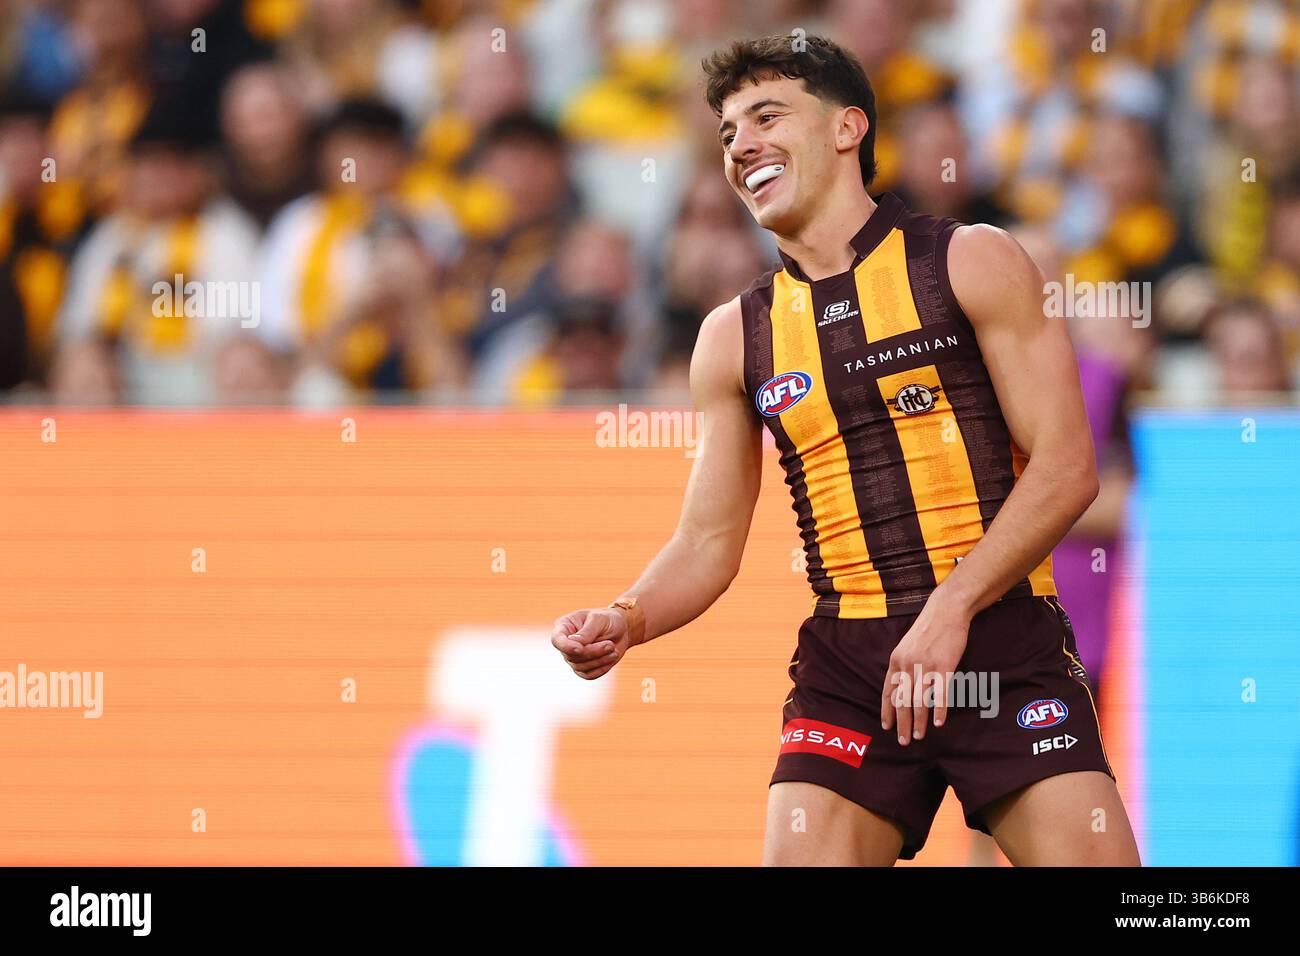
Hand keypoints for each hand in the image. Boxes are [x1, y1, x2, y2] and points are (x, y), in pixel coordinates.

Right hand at [551, 608, 632, 679]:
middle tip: (610, 644)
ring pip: (581, 667)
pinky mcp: (583, 668)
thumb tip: (575, 643)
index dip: (566, 647)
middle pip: (571, 656)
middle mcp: (566, 643)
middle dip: (592, 652)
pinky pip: (589, 675)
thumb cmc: (608, 620)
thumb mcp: (599, 619)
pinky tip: (612, 656)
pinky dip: (602, 668)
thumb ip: (587, 631)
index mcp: (564, 626)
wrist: (621, 629)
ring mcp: (573, 657)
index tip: (580, 649)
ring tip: (613, 648)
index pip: (557, 640)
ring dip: (600, 660)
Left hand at [880, 593, 971, 745]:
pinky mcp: (944, 666)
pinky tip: (938, 723)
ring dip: (919, 722)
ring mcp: (926, 666)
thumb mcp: (906, 645)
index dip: (887, 711)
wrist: (946, 611)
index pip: (888, 692)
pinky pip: (940, 694)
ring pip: (920, 701)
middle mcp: (908, 665)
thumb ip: (902, 665)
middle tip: (903, 741)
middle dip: (902, 724)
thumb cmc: (928, 628)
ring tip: (919, 736)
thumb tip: (899, 686)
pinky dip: (938, 710)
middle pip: (902, 701)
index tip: (887, 727)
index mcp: (896, 661)